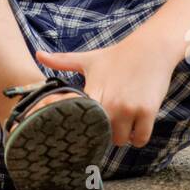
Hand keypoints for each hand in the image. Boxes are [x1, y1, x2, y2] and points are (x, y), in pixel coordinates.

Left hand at [35, 38, 172, 147]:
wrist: (151, 48)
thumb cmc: (118, 55)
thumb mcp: (89, 59)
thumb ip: (62, 61)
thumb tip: (38, 55)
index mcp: (94, 91)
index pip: (79, 121)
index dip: (78, 131)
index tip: (79, 133)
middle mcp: (110, 101)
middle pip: (101, 136)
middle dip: (103, 135)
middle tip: (105, 127)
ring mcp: (129, 107)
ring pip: (121, 141)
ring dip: (122, 137)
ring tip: (122, 126)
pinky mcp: (147, 111)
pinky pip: (141, 139)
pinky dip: (138, 138)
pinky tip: (136, 128)